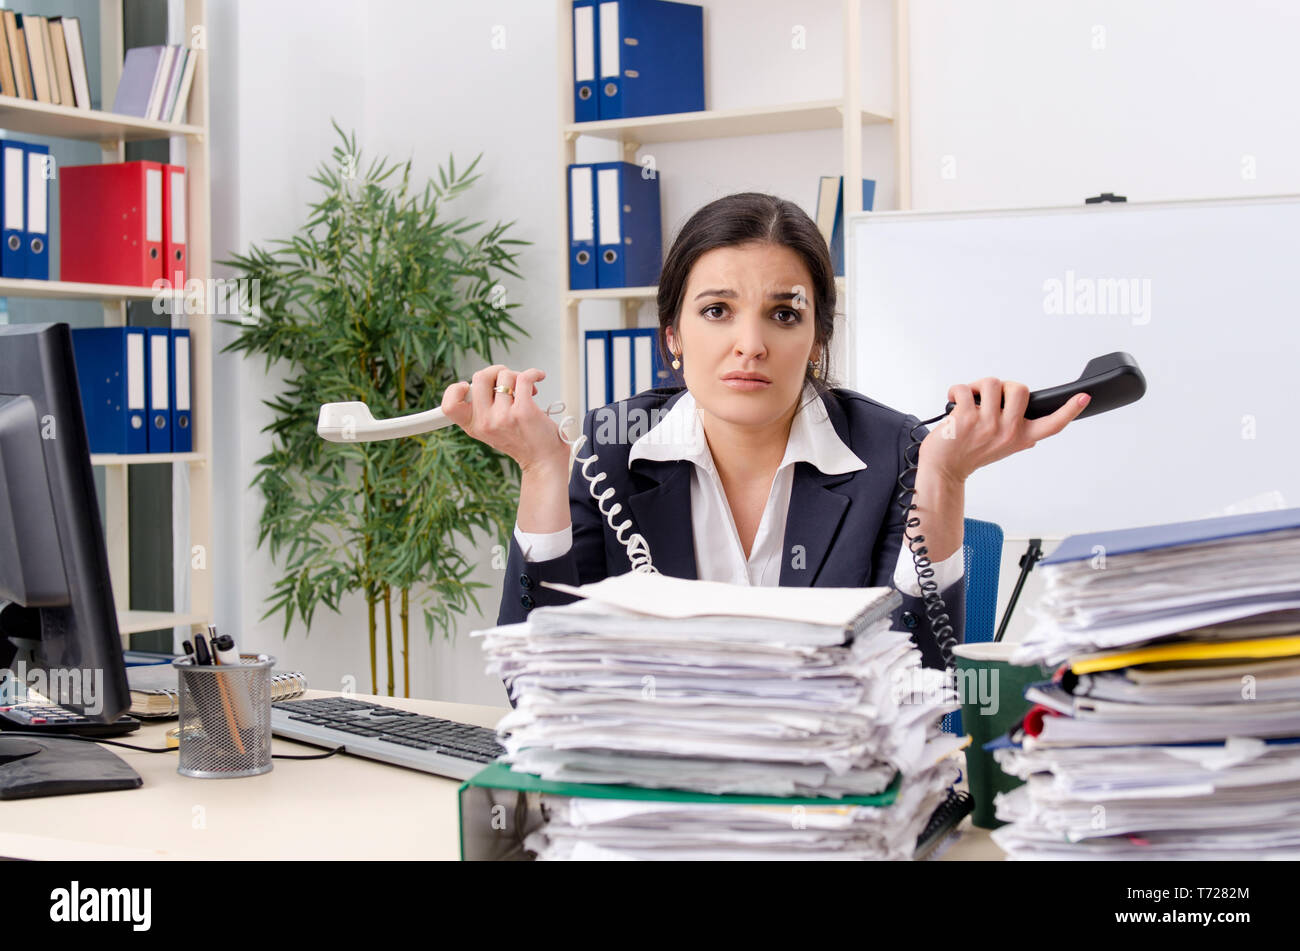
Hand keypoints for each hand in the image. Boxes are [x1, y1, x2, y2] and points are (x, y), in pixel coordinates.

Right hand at [441, 365, 568, 473]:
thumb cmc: (522, 442)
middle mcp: (485, 422)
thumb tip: (486, 380)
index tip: (467, 386)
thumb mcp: (492, 431)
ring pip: (505, 375)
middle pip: (480, 377)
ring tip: (526, 389)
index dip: (454, 390)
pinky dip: (534, 374)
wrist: (544, 460)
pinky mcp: (524, 412)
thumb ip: (482, 410)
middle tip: (507, 380)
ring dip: (518, 377)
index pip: (449, 406)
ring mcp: (504, 417)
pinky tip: (538, 378)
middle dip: (496, 372)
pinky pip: (524, 378)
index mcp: (473, 426)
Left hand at [919, 377, 1090, 483]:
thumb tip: (1034, 437)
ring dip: (978, 385)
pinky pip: (965, 389)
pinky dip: (956, 390)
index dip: (1070, 410)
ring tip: (970, 398)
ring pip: (992, 383)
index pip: (1052, 425)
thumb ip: (1018, 438)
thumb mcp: (1001, 448)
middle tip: (991, 396)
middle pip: (1020, 389)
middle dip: (1004, 385)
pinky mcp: (965, 418)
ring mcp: (987, 425)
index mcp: (1020, 438)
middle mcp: (1007, 431)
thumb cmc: (969, 455)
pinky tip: (953, 400)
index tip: (1084, 398)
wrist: (943, 469)